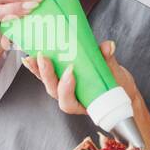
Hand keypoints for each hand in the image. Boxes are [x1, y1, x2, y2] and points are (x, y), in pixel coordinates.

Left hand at [22, 40, 149, 145]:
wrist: (120, 91)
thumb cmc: (117, 87)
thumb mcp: (117, 76)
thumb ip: (109, 61)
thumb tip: (107, 46)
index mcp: (83, 103)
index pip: (68, 102)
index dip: (66, 88)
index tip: (71, 72)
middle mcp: (70, 97)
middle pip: (54, 90)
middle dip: (47, 74)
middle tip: (44, 57)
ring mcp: (64, 89)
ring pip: (47, 82)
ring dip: (38, 69)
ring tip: (33, 55)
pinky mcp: (61, 78)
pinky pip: (46, 75)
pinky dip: (37, 66)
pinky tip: (30, 57)